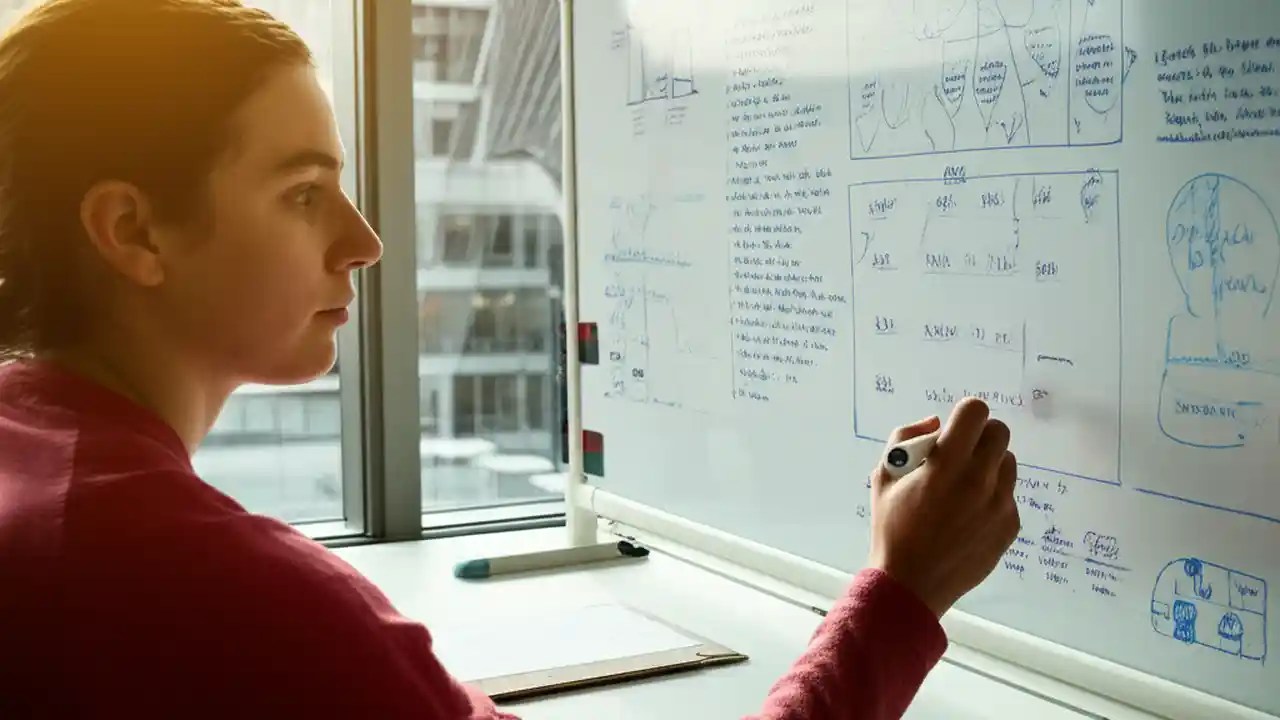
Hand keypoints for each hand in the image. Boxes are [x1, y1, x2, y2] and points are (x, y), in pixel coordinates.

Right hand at [866, 397, 1019, 617]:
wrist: (912, 584)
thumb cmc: (892, 528)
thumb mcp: (883, 477)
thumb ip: (906, 439)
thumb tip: (936, 424)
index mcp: (947, 464)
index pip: (976, 412)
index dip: (964, 414)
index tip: (955, 430)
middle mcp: (980, 480)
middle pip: (999, 432)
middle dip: (979, 437)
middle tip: (960, 455)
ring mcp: (1000, 504)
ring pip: (1008, 463)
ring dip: (989, 465)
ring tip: (965, 487)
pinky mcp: (1011, 525)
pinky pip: (1008, 495)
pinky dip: (993, 496)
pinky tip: (970, 516)